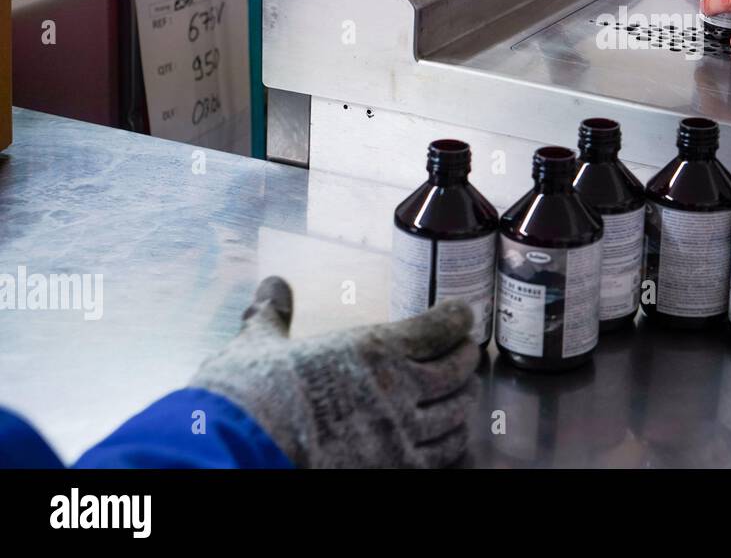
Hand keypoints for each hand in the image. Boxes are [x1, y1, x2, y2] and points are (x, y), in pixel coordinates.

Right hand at [192, 277, 478, 467]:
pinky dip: (453, 442)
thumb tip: (272, 286)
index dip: (457, 318)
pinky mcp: (396, 471)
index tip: (462, 314)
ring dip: (463, 400)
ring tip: (463, 393)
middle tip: (467, 352)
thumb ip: (273, 316)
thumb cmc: (245, 397)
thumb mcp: (257, 345)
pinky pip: (443, 456)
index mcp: (372, 349)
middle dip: (466, 357)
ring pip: (456, 414)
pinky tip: (451, 437)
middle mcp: (397, 388)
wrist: (236, 451)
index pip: (438, 327)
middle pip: (457, 369)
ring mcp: (401, 434)